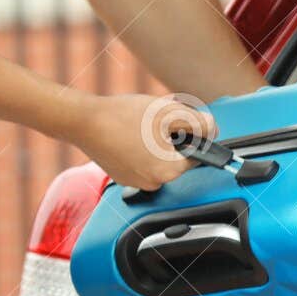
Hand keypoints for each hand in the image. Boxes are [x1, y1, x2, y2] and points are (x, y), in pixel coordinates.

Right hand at [65, 93, 218, 190]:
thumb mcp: (170, 112)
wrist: (83, 121)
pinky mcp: (123, 177)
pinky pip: (141, 162)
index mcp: (169, 172)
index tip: (180, 125)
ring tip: (140, 126)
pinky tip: (130, 134)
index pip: (197, 156)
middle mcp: (154, 183)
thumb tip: (213, 128)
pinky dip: (140, 149)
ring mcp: (136, 183)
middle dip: (172, 138)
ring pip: (159, 159)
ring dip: (156, 143)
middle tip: (156, 122)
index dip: (193, 136)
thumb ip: (198, 122)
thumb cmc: (122, 117)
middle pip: (177, 158)